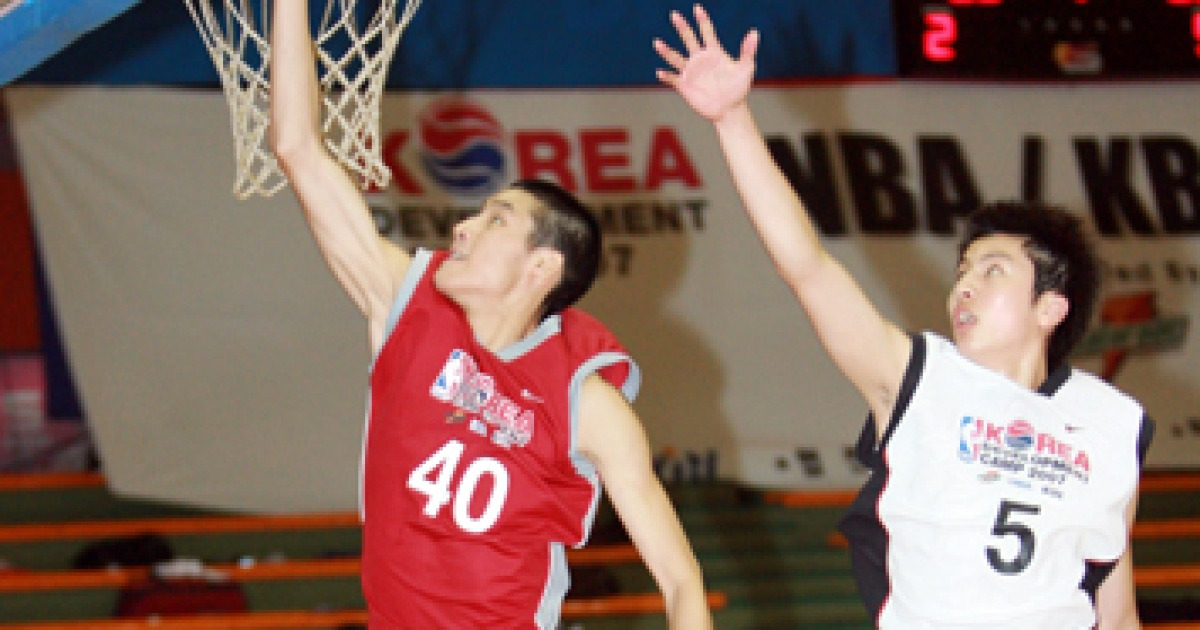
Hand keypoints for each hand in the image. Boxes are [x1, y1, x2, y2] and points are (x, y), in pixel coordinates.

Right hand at [654, 5, 758, 122]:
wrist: (729, 110)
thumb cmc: (739, 89)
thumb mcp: (746, 69)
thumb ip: (748, 51)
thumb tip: (754, 33)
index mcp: (714, 52)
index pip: (706, 32)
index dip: (702, 20)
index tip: (697, 8)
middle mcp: (700, 59)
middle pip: (689, 39)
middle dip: (682, 27)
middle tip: (675, 15)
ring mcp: (691, 72)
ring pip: (676, 58)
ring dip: (667, 51)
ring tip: (658, 43)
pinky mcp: (684, 86)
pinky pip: (672, 79)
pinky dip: (666, 76)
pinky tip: (660, 72)